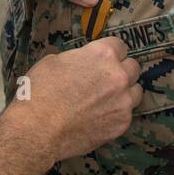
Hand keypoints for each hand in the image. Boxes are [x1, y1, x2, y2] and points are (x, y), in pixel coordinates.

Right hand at [13, 37, 141, 161]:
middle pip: (133, 67)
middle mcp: (119, 76)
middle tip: (106, 80)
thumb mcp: (54, 61)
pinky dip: (116, 114)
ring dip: (125, 93)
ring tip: (107, 100)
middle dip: (121, 71)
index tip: (103, 60)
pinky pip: (126, 114)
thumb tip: (83, 63)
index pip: (120, 45)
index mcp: (102, 55)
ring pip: (135, 92)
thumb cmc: (40, 91)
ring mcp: (123, 102)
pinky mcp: (122, 124)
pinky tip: (100, 118)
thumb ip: (78, 59)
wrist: (38, 129)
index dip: (110, 52)